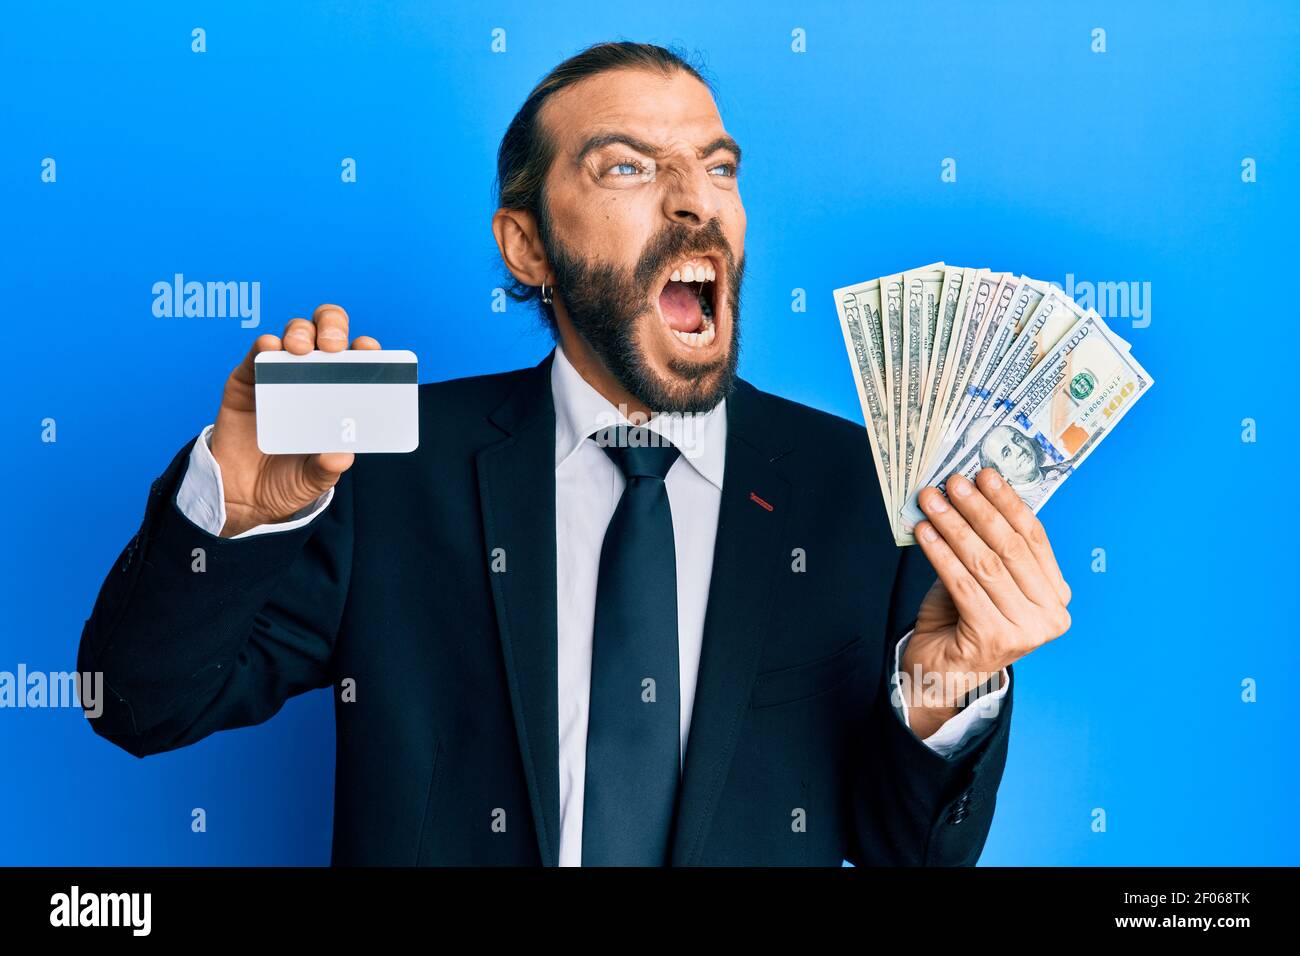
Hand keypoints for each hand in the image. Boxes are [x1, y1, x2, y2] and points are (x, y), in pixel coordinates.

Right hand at [210, 305, 380, 536]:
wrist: (244, 496)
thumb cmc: (289, 479)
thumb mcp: (315, 478)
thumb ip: (328, 467)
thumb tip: (341, 455)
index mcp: (340, 395)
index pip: (358, 360)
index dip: (366, 350)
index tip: (368, 350)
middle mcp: (313, 376)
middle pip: (327, 333)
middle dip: (333, 327)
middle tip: (332, 345)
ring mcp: (281, 374)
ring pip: (295, 334)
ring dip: (300, 333)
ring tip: (299, 348)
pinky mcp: (248, 379)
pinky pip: (257, 353)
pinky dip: (264, 345)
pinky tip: (270, 348)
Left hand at [900, 468, 1071, 736]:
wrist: (940, 672)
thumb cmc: (962, 620)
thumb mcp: (981, 577)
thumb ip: (986, 543)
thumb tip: (969, 491)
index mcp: (1056, 596)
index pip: (1034, 538)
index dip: (1008, 503)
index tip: (985, 475)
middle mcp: (1050, 616)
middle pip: (1010, 548)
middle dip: (978, 510)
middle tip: (953, 483)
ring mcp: (1025, 632)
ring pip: (985, 565)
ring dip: (954, 526)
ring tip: (932, 501)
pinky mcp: (993, 640)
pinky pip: (963, 585)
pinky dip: (941, 554)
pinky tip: (924, 533)